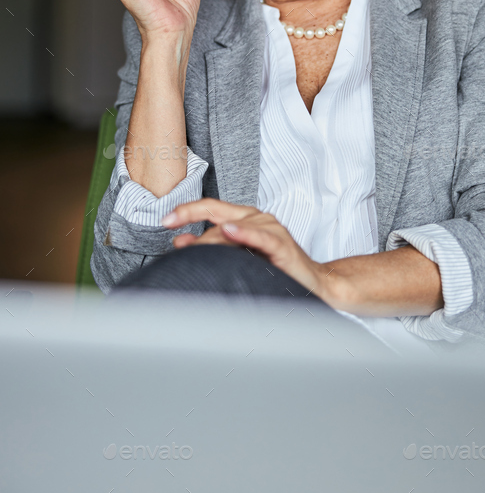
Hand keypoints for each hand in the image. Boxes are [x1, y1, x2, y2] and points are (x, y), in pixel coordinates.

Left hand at [161, 198, 343, 306]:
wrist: (312, 284)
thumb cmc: (275, 270)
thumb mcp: (237, 257)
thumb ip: (211, 246)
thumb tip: (181, 242)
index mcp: (245, 218)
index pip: (210, 207)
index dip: (186, 210)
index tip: (165, 220)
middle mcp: (257, 218)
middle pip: (217, 212)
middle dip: (191, 219)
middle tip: (174, 236)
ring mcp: (270, 228)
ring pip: (232, 226)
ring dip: (210, 237)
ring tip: (194, 249)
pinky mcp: (282, 244)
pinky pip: (260, 235)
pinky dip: (244, 232)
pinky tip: (229, 230)